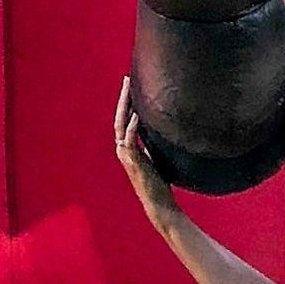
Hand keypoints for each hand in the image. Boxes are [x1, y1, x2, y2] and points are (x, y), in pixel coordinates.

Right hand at [112, 79, 178, 227]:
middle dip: (123, 97)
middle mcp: (123, 149)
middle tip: (127, 79)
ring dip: (125, 106)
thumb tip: (164, 125)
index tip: (130, 83)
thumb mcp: (156, 157)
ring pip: (121, 125)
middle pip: (119, 117)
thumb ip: (154, 142)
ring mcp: (126, 156)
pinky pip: (129, 141)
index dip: (126, 101)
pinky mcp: (133, 163)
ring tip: (129, 90)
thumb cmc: (159, 182)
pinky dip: (133, 127)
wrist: (159, 204)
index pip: (124, 118)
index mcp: (128, 147)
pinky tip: (137, 115)